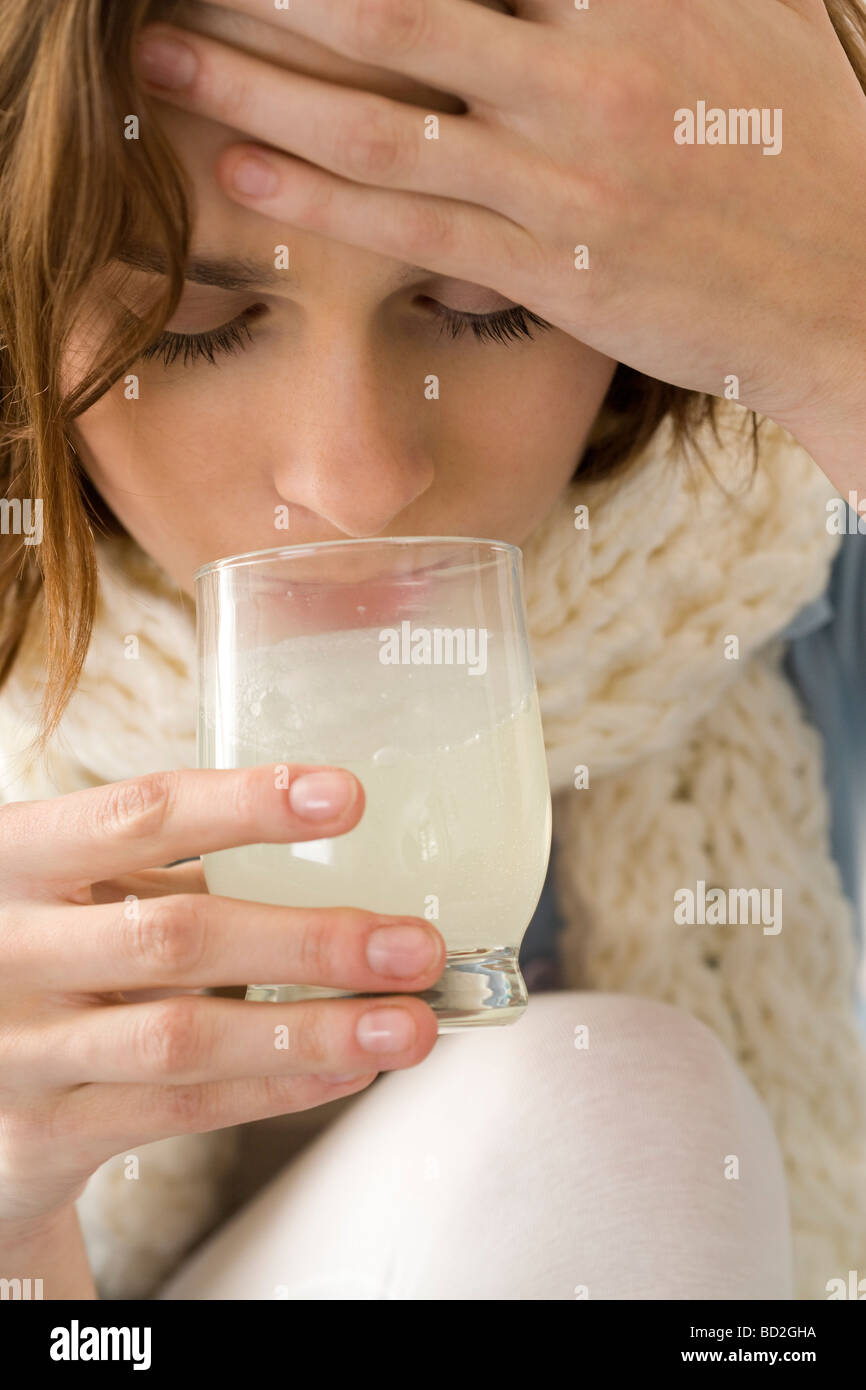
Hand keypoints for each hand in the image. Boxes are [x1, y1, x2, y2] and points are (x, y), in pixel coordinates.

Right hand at [0, 765, 443, 1226]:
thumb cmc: (39, 954)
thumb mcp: (75, 892)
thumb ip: (168, 872)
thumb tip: (332, 848)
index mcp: (16, 858)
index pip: (136, 814)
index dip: (244, 804)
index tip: (347, 796)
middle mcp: (5, 949)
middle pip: (175, 937)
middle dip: (311, 941)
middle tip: (416, 946)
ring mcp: (17, 1049)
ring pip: (184, 1040)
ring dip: (311, 1030)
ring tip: (409, 1025)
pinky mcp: (43, 1132)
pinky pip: (178, 1111)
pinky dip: (272, 1089)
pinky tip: (347, 1069)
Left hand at [135, 0, 865, 489]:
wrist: (852, 284)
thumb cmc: (798, 137)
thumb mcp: (742, 2)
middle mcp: (586, 71)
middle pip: (387, 8)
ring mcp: (562, 179)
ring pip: (375, 124)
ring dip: (251, 87)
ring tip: (160, 59)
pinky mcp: (549, 270)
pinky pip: (407, 229)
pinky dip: (313, 198)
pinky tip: (237, 166)